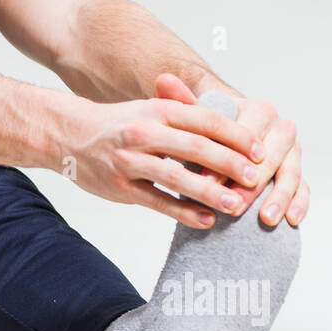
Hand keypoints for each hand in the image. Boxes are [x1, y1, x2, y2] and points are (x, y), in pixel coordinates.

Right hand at [61, 91, 266, 227]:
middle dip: (230, 164)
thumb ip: (188, 116)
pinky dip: (183, 212)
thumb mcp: (151, 109)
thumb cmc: (121, 124)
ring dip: (209, 192)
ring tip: (236, 205)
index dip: (236, 136)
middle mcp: (144, 132)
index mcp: (158, 109)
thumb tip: (236, 126)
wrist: (70, 135)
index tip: (261, 151)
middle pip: (196, 147)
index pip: (206, 120)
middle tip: (257, 178)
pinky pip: (157, 201)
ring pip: (176, 177)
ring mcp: (130, 161)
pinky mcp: (120, 187)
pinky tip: (205, 221)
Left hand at [154, 73, 308, 227]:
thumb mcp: (194, 118)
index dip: (225, 159)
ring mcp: (293, 150)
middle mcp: (280, 127)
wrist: (224, 143)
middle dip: (251, 184)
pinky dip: (299, 203)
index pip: (244, 135)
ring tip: (264, 219)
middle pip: (270, 157)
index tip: (206, 182)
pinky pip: (303, 188)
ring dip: (279, 197)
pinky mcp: (298, 171)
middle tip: (232, 207)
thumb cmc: (208, 132)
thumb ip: (181, 100)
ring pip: (290, 173)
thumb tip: (162, 79)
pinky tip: (291, 221)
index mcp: (258, 109)